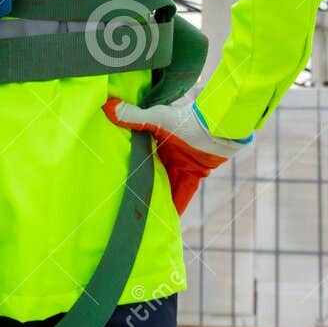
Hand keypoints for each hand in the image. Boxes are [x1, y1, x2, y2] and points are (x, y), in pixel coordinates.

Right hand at [101, 98, 249, 213]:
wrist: (219, 126)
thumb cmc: (188, 119)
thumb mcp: (158, 118)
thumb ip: (134, 117)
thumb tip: (108, 107)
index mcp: (156, 136)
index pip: (139, 153)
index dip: (129, 164)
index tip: (115, 176)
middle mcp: (168, 151)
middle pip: (152, 173)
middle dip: (142, 185)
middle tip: (126, 202)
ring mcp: (181, 162)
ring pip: (166, 185)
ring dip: (158, 198)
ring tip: (143, 216)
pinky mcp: (194, 172)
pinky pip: (183, 193)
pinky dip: (177, 205)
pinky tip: (169, 219)